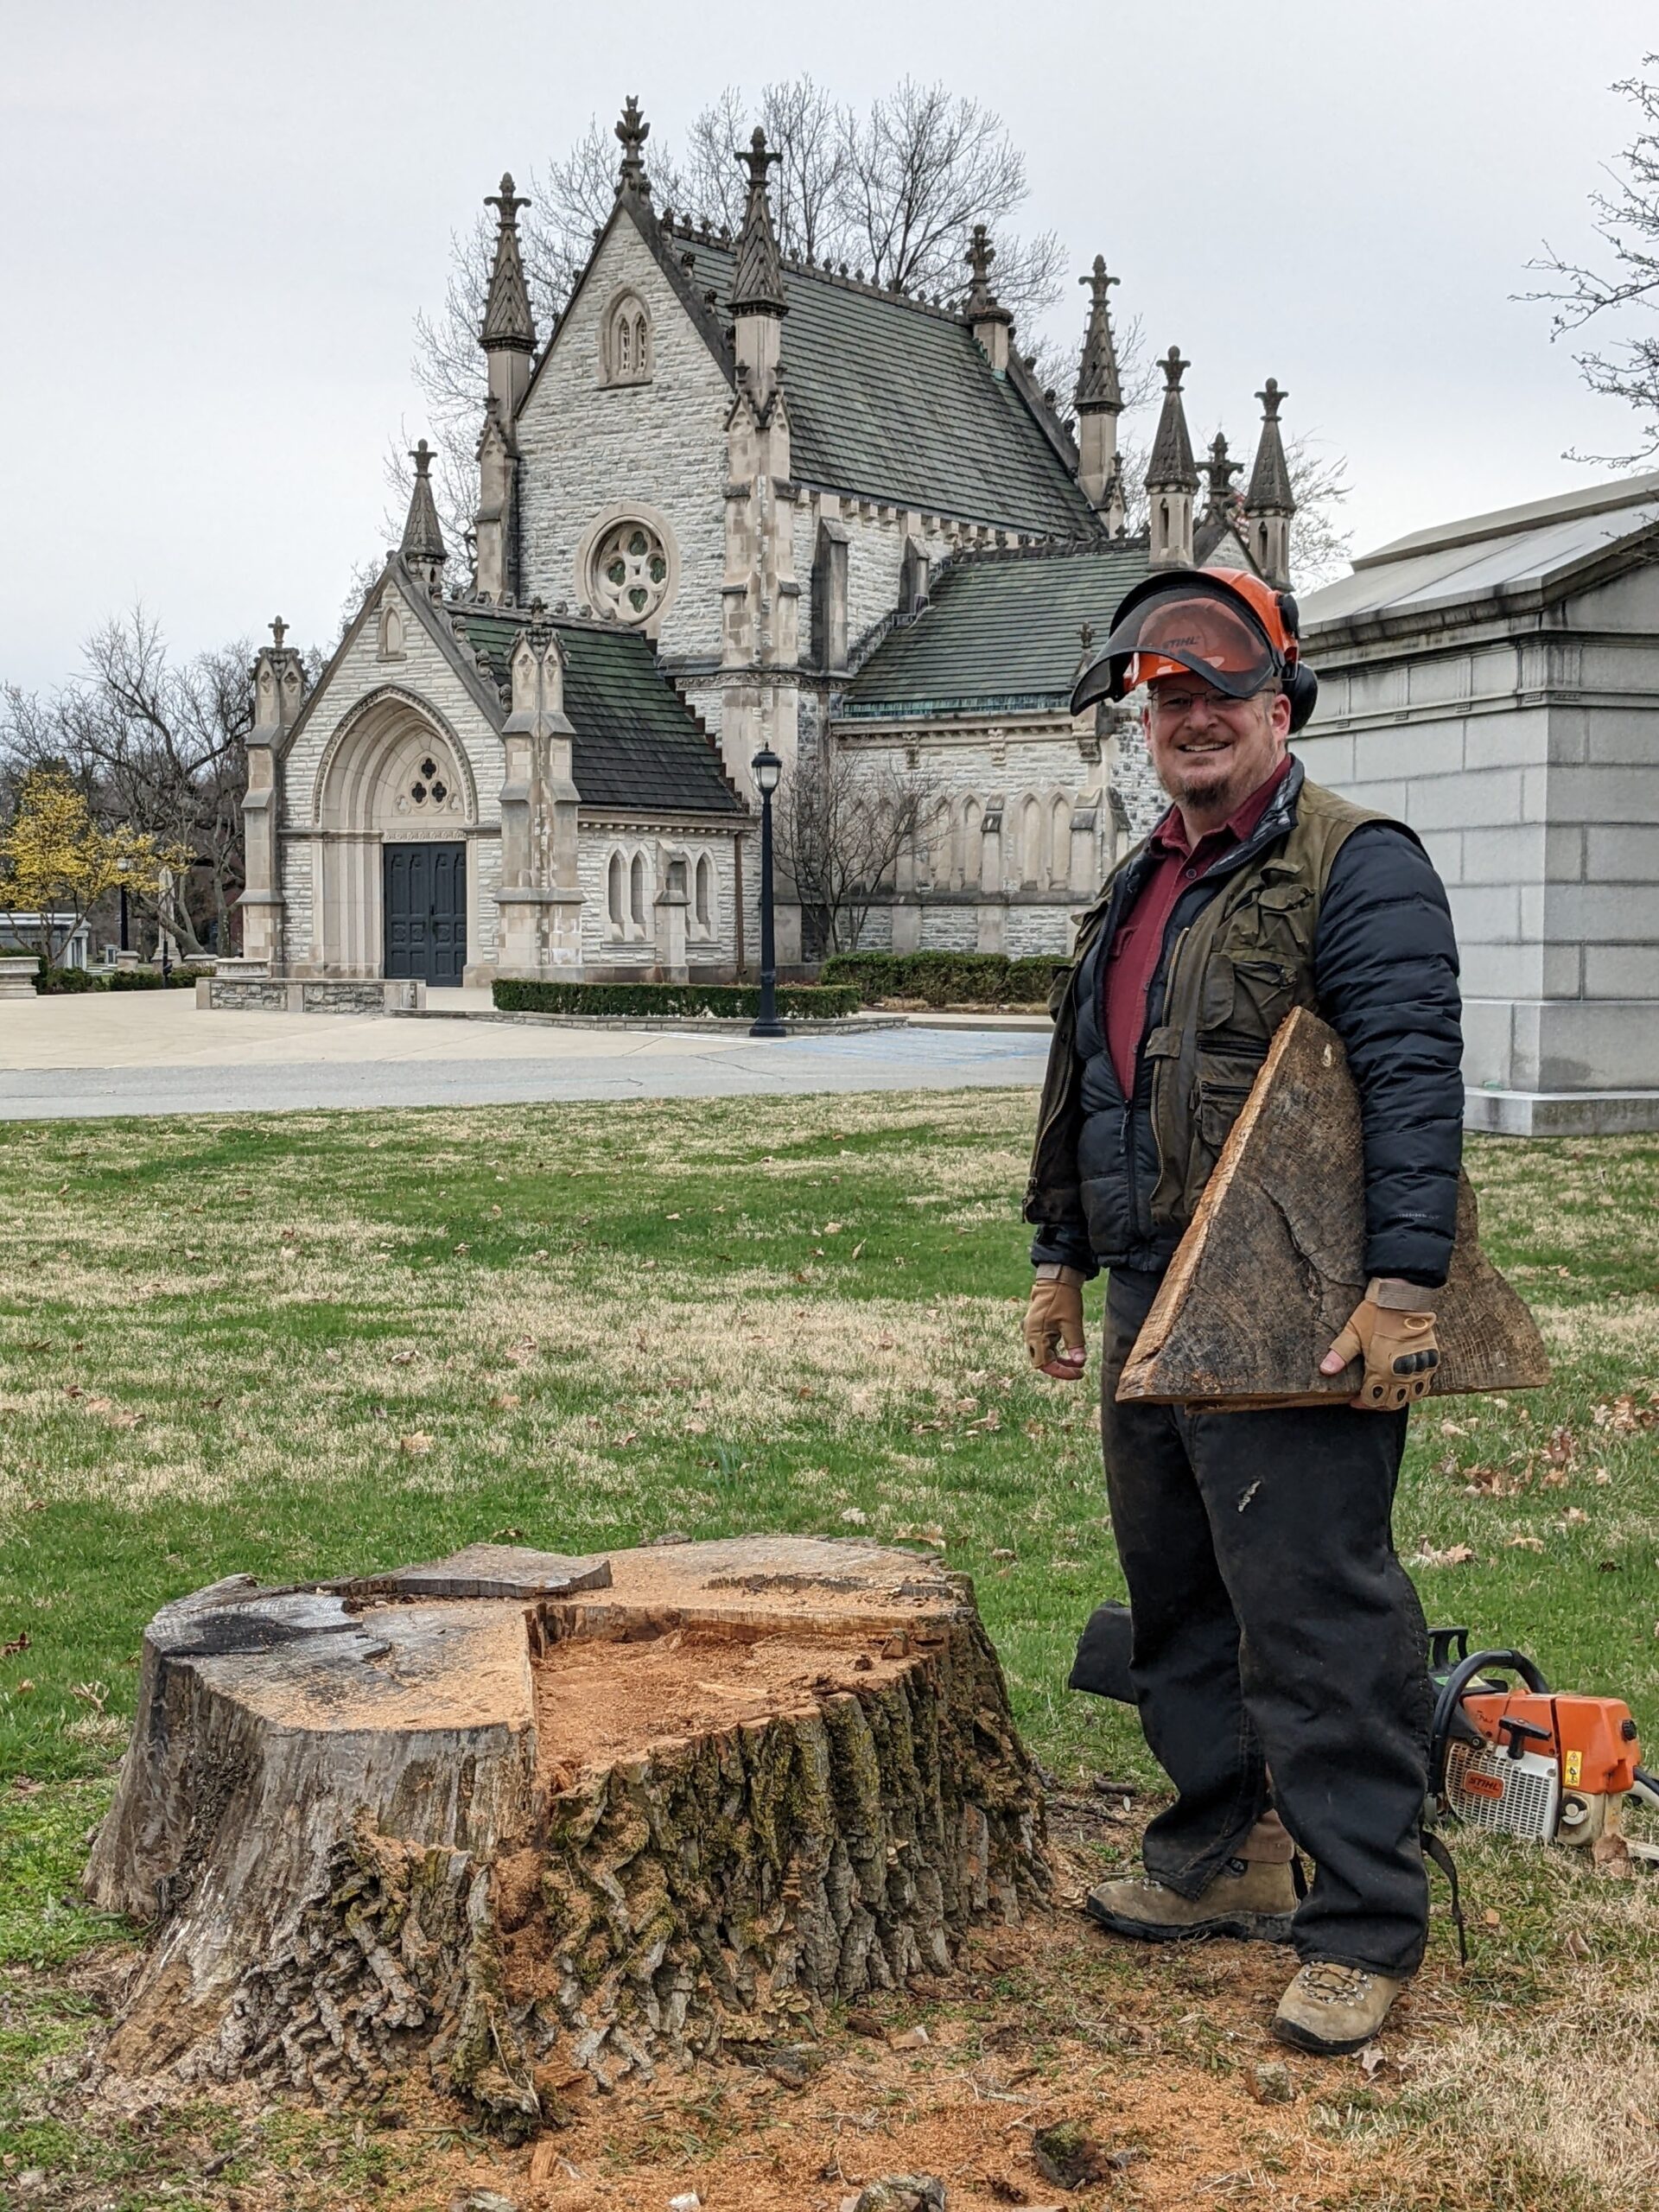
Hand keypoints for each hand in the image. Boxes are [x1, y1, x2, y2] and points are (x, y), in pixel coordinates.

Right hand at [1025, 1268, 1085, 1380]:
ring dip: (1057, 1360)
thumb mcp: (1072, 1322)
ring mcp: (1031, 1330)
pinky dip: (1054, 1351)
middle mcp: (1030, 1334)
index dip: (1062, 1372)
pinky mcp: (1035, 1326)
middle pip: (1041, 1362)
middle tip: (1077, 1369)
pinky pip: (1042, 1345)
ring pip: (1041, 1354)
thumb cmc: (1063, 1298)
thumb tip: (1080, 1362)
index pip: (1045, 1364)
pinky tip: (1067, 1350)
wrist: (1056, 1279)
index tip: (1078, 1372)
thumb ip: (1075, 1344)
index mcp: (1036, 1334)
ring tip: (1075, 1361)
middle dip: (1059, 1368)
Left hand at [1321, 1279, 1439, 1409]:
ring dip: (1397, 1398)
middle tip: (1368, 1398)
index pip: (1372, 1399)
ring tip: (1386, 1393)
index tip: (1354, 1399)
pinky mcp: (1431, 1359)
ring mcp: (1419, 1367)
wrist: (1403, 1296)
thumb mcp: (1352, 1332)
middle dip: (1378, 1403)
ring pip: (1410, 1396)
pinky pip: (1424, 1384)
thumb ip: (1339, 1353)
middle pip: (1392, 1401)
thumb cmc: (1375, 1313)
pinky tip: (1405, 1385)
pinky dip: (1414, 1389)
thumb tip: (1325, 1370)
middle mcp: (1402, 1373)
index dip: (1362, 1403)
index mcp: (1381, 1369)